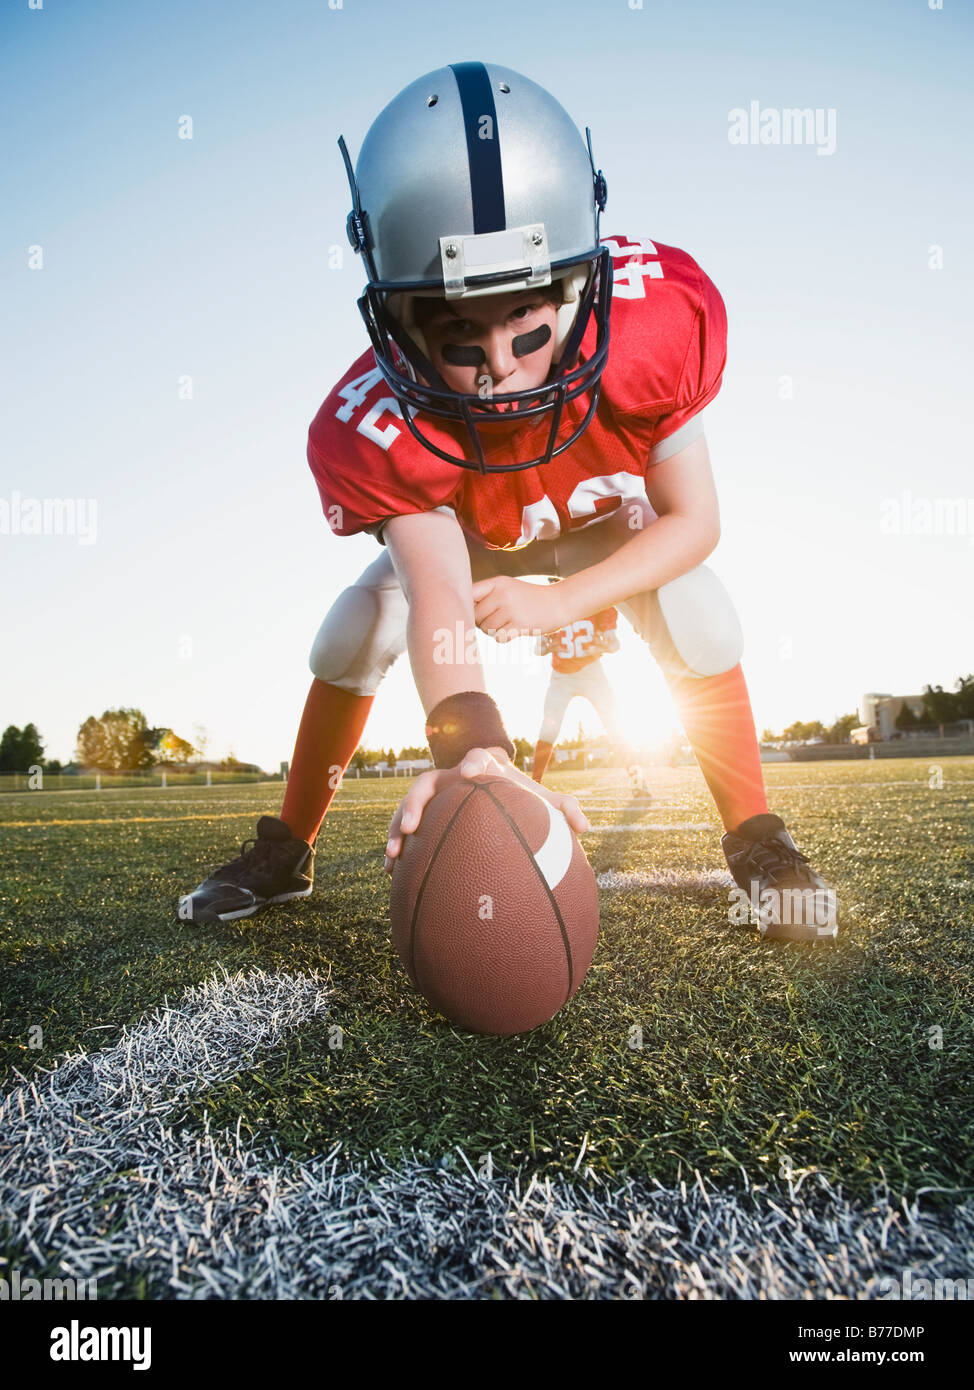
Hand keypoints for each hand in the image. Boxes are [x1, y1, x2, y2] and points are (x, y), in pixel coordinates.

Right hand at [384, 745, 590, 872]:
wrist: (489, 779)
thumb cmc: (517, 792)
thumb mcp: (540, 797)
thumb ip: (563, 807)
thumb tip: (584, 827)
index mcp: (481, 769)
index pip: (477, 758)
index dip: (475, 763)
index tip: (472, 773)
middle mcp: (449, 778)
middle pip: (425, 783)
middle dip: (414, 802)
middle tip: (411, 825)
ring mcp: (432, 794)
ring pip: (407, 806)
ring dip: (396, 827)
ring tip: (392, 855)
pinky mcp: (421, 812)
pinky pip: (402, 826)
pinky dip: (395, 844)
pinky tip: (390, 869)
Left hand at [471, 576, 565, 643]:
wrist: (558, 603)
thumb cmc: (529, 598)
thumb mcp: (508, 588)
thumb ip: (487, 596)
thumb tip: (463, 612)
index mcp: (497, 583)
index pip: (469, 593)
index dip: (466, 605)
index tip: (473, 612)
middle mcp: (502, 594)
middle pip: (476, 615)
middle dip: (482, 622)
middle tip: (497, 620)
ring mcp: (511, 609)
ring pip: (487, 629)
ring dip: (494, 631)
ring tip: (508, 624)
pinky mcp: (520, 625)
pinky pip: (498, 637)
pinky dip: (503, 638)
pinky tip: (513, 631)